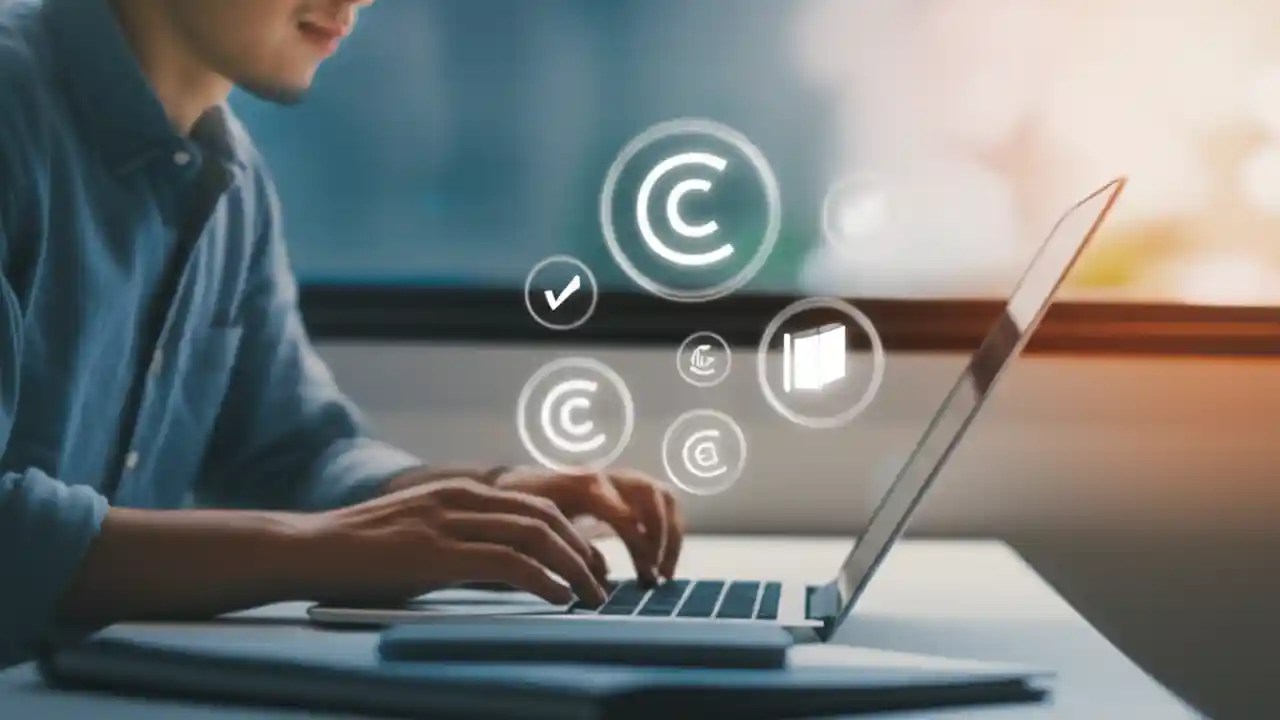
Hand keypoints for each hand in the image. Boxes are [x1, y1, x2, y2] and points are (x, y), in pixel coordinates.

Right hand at [310, 478, 609, 607]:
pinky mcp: (436, 553)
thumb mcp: (418, 532)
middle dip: (582, 549)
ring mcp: (449, 522)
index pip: (535, 504)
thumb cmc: (358, 551)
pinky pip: (508, 563)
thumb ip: (459, 537)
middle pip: (545, 516)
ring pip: (535, 535)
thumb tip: (502, 565)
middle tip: (601, 582)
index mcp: (459, 490)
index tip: (589, 563)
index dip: (571, 532)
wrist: (308, 548)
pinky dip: (543, 580)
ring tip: (591, 595)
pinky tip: (559, 598)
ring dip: (572, 566)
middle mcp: (460, 497)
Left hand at [493, 467, 682, 585]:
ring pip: (662, 496)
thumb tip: (599, 580)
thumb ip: (562, 549)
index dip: (637, 538)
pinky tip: (661, 561)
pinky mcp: (626, 488)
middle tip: (656, 576)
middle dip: (660, 538)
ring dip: (670, 535)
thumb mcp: (532, 528)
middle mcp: (606, 477)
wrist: (514, 484)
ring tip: (664, 573)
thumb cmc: (521, 511)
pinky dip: (670, 529)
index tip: (646, 570)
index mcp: (580, 486)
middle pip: (650, 496)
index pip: (621, 507)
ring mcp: (619, 479)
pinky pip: (662, 500)